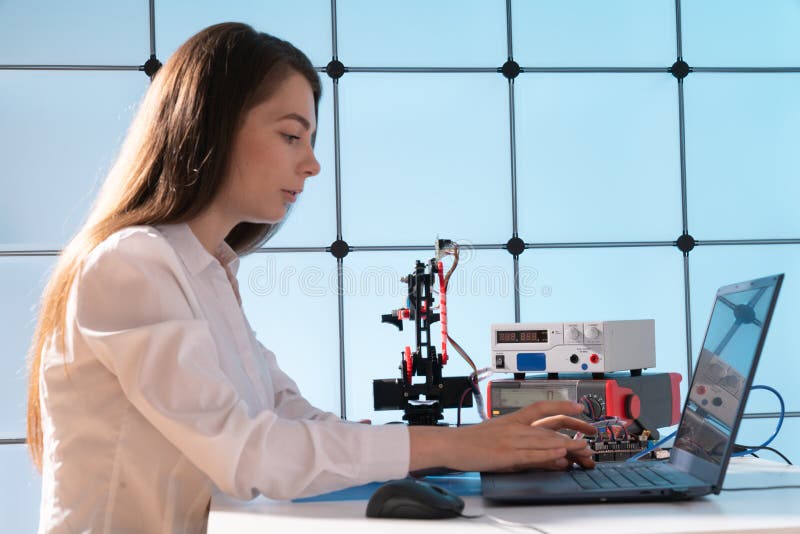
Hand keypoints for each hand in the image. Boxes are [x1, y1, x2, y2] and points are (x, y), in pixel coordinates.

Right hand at [408, 400, 596, 472]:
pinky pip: (531, 453)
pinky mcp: (506, 455)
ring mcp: (511, 440)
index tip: (579, 407)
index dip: (562, 406)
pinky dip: (547, 453)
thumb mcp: (498, 432)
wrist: (452, 444)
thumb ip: (519, 436)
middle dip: (573, 429)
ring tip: (585, 446)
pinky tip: (561, 454)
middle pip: (549, 425)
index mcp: (512, 418)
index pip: (541, 407)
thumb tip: (537, 442)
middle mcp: (515, 426)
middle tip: (591, 432)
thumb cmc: (473, 440)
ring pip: (544, 440)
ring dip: (567, 443)